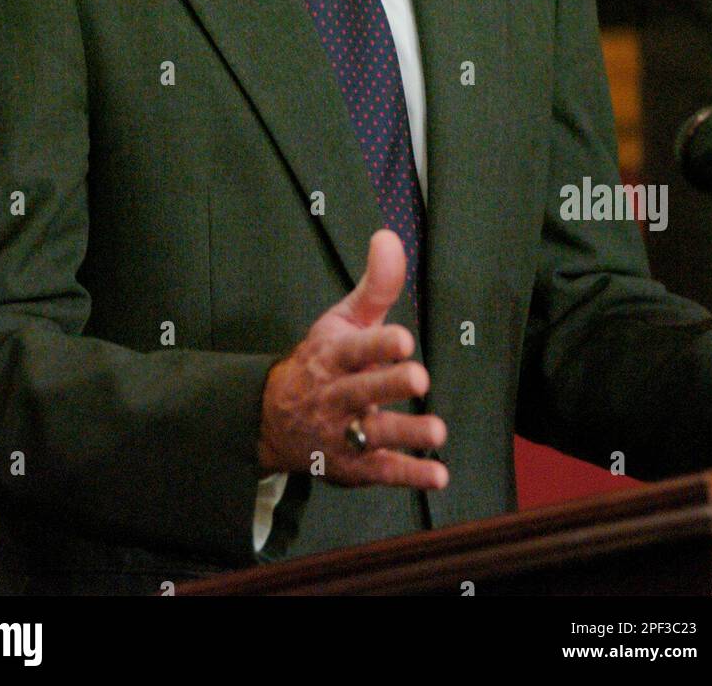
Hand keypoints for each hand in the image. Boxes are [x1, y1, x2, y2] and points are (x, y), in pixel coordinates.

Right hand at [257, 230, 448, 489]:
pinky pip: (382, 472)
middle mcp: (335, 395)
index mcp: (331, 355)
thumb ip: (375, 285)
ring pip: (373, 435)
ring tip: (437, 431)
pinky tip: (438, 474)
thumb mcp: (341, 320)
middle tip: (419, 377)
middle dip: (388, 385)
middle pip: (362, 389)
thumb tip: (389, 236)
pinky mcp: (353, 465)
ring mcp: (342, 432)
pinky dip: (409, 474)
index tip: (402, 338)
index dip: (377, 344)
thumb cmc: (322, 360)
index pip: (354, 348)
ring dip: (405, 434)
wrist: (273, 417)